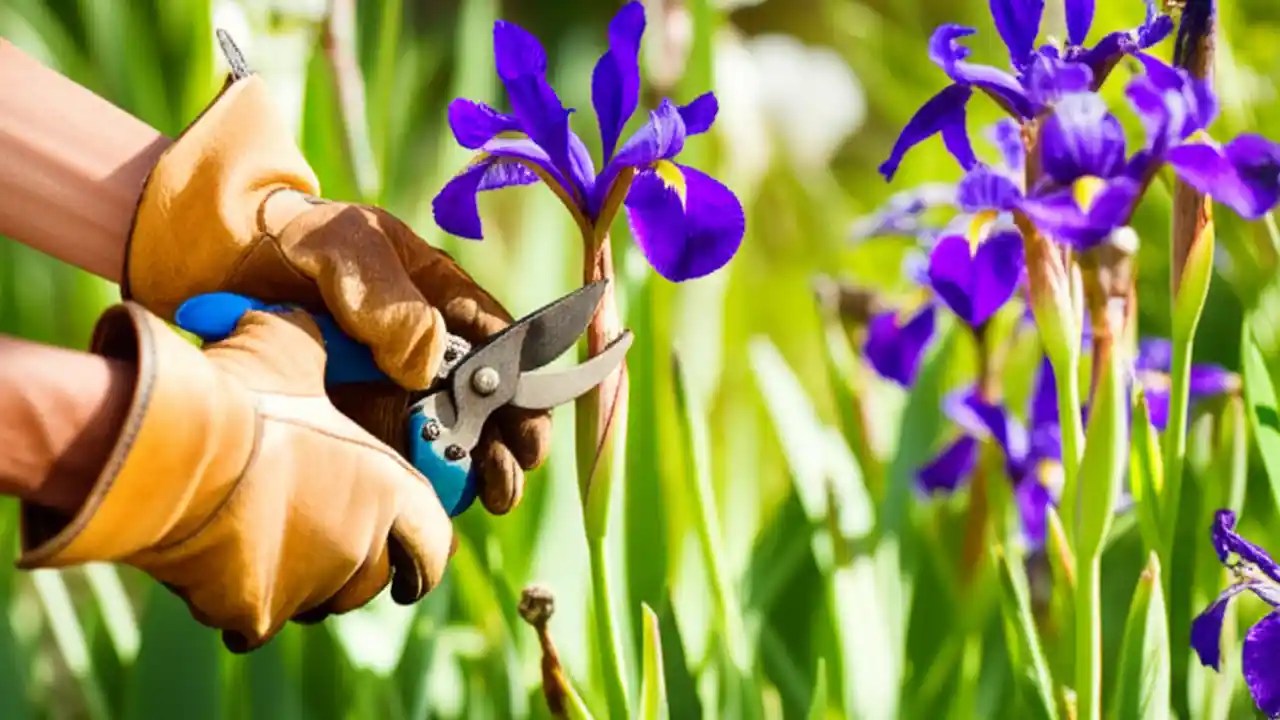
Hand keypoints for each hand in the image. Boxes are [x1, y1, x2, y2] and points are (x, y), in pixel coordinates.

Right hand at [17, 301, 453, 651]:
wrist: (168, 450)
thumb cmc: (240, 398)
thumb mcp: (290, 350)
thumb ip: (315, 350)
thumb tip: (310, 332)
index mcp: (387, 490)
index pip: (433, 542)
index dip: (426, 553)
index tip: (415, 566)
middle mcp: (359, 546)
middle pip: (368, 576)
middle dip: (349, 565)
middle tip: (314, 535)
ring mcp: (307, 586)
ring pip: (314, 601)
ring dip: (300, 583)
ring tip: (264, 543)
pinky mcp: (254, 613)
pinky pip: (254, 622)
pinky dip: (241, 604)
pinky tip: (219, 571)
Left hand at [125, 73, 547, 513]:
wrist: (212, 255)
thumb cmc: (291, 237)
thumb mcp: (346, 248)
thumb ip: (389, 300)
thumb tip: (426, 365)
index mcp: (439, 296)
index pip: (498, 341)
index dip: (522, 383)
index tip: (528, 420)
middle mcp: (424, 346)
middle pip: (484, 397)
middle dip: (508, 436)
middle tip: (511, 472)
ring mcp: (391, 384)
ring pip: (449, 432)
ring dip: (474, 465)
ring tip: (489, 495)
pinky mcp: (357, 415)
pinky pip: (400, 452)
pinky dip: (422, 478)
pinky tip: (438, 501)